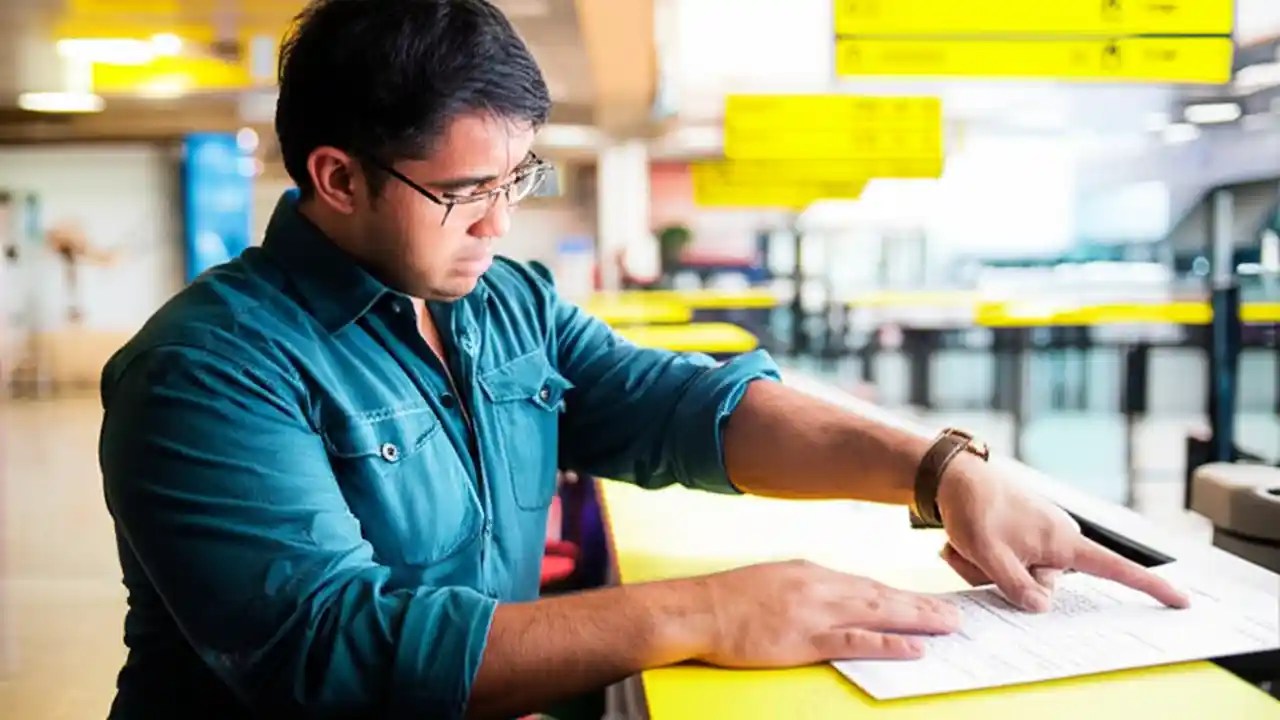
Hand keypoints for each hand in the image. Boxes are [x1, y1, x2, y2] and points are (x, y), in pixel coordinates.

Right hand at [690, 560, 960, 667]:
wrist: (697, 609)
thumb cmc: (726, 599)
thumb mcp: (771, 580)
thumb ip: (803, 588)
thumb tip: (828, 595)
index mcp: (811, 573)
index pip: (866, 584)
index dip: (899, 595)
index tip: (924, 601)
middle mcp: (820, 587)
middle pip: (882, 595)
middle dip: (921, 605)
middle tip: (955, 613)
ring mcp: (815, 613)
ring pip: (879, 614)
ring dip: (918, 619)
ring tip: (949, 626)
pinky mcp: (806, 640)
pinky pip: (857, 642)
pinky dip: (890, 644)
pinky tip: (914, 647)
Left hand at [935, 456, 1190, 612]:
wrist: (951, 475)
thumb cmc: (974, 509)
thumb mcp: (991, 556)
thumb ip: (1018, 587)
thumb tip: (1044, 607)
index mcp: (1064, 542)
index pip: (1115, 569)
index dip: (1149, 587)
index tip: (1182, 600)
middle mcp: (1058, 539)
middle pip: (1042, 586)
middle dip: (1004, 579)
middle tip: (975, 552)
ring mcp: (1039, 536)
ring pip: (1016, 576)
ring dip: (984, 568)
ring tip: (965, 542)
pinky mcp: (1021, 534)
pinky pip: (1004, 563)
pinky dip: (980, 558)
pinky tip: (960, 541)